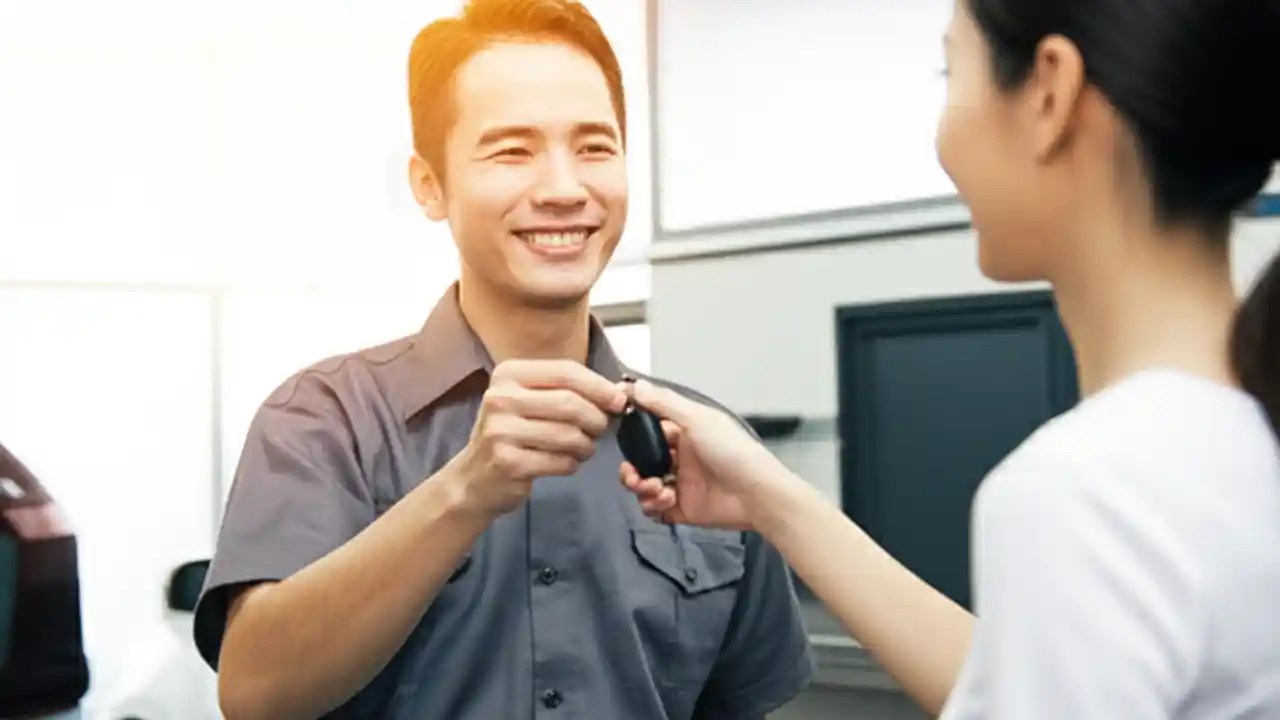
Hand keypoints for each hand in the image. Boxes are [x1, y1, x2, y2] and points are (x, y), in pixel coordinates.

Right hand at [450, 359, 627, 516]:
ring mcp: (501, 431)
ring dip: (586, 445)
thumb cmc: (510, 435)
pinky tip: (564, 462)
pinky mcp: (508, 463)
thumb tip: (617, 392)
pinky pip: (561, 461)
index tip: (620, 400)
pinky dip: (572, 464)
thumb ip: (567, 391)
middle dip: (597, 418)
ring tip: (582, 448)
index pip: (566, 371)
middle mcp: (500, 398)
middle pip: (571, 403)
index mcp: (508, 374)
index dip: (599, 386)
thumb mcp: (528, 401)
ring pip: (569, 435)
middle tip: (602, 429)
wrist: (473, 478)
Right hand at [618, 379, 790, 529]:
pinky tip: (666, 500)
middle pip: (640, 461)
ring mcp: (679, 483)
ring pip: (643, 485)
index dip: (632, 432)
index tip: (616, 431)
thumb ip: (663, 403)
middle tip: (634, 475)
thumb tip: (633, 384)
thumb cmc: (731, 450)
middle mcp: (679, 457)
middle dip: (631, 468)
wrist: (756, 494)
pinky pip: (653, 508)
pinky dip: (652, 505)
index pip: (648, 429)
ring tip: (655, 489)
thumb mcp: (697, 419)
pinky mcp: (681, 508)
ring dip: (641, 487)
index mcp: (683, 432)